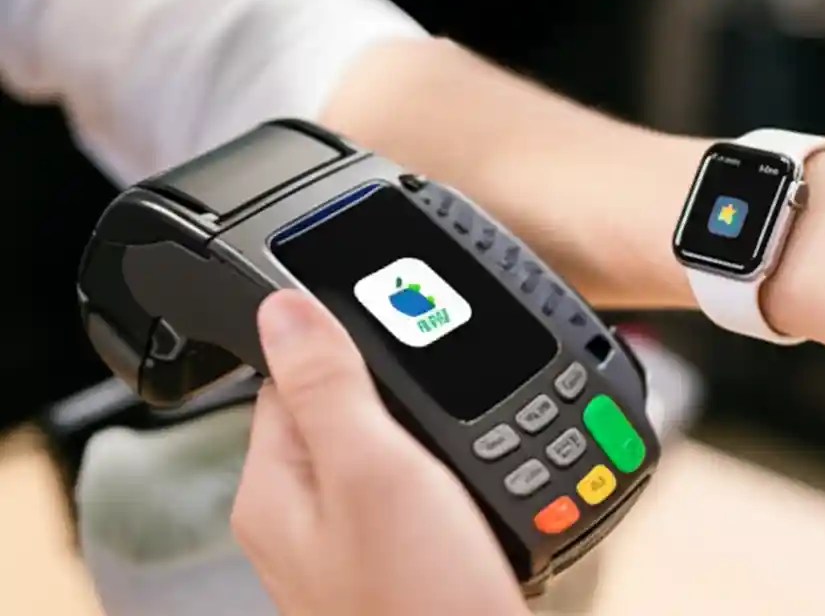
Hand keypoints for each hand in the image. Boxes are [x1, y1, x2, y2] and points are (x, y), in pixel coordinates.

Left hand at [232, 290, 529, 615]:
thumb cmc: (420, 600)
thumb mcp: (375, 471)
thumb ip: (328, 385)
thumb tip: (280, 307)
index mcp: (274, 488)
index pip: (286, 375)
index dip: (341, 339)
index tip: (394, 325)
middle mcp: (301, 518)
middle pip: (339, 411)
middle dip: (396, 390)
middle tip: (450, 386)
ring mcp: (350, 545)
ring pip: (385, 450)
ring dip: (431, 433)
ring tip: (474, 439)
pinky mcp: (397, 562)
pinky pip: (416, 493)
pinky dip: (450, 477)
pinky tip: (480, 482)